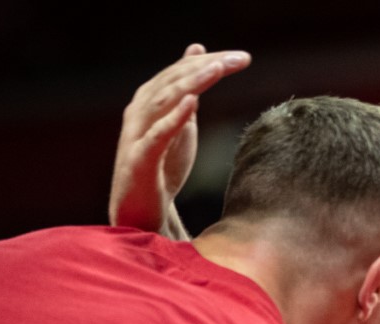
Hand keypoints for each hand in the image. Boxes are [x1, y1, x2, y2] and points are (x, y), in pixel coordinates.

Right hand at [110, 44, 250, 235]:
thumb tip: (199, 53)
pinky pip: (156, 136)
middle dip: (207, 66)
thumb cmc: (162, 167)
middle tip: (239, 59)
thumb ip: (188, 90)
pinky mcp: (138, 161)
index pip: (181, 72)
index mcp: (151, 101)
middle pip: (174, 80)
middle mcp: (140, 112)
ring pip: (163, 100)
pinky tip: (192, 102)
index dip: (210, 61)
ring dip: (191, 82)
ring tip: (217, 68)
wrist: (141, 214)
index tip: (243, 58)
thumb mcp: (181, 123)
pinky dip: (173, 117)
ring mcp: (136, 135)